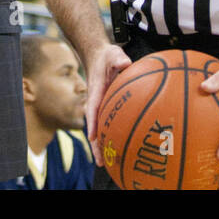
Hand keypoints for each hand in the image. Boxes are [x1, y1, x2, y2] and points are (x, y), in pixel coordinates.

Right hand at [84, 41, 132, 165]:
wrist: (98, 56)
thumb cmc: (107, 56)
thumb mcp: (113, 54)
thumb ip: (118, 59)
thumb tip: (125, 63)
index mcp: (96, 91)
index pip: (92, 109)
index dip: (93, 123)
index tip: (93, 136)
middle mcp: (95, 102)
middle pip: (94, 127)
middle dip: (97, 145)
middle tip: (102, 162)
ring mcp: (99, 107)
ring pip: (100, 129)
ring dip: (102, 146)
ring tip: (107, 164)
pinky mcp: (105, 108)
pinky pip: (107, 124)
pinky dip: (110, 137)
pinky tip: (119, 149)